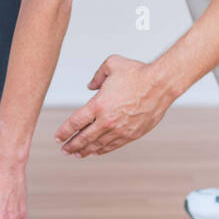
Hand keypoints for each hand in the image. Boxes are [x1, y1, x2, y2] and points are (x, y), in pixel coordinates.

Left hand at [56, 55, 173, 156]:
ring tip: (77, 154)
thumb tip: (91, 85)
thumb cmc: (138, 73)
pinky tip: (96, 151)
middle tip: (64, 150)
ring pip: (98, 144)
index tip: (58, 137)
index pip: (76, 122)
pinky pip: (113, 145)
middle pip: (84, 137)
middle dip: (71, 145)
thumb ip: (97, 76)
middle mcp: (107, 120)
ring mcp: (120, 129)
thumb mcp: (111, 65)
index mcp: (99, 104)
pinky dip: (103, 150)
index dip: (64, 132)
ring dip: (85, 150)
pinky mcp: (132, 134)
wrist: (160, 84)